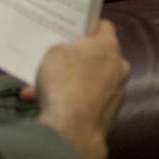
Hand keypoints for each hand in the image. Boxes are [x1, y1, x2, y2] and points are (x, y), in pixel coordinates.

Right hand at [28, 20, 129, 158]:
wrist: (72, 131)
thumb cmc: (64, 82)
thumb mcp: (54, 53)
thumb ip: (65, 49)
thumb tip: (70, 55)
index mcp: (109, 47)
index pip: (103, 27)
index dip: (87, 27)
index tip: (72, 31)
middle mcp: (119, 69)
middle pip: (97, 58)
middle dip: (74, 61)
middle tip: (52, 65)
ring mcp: (117, 95)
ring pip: (89, 84)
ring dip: (68, 86)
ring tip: (39, 92)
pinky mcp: (110, 118)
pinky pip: (88, 105)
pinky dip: (72, 105)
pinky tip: (48, 110)